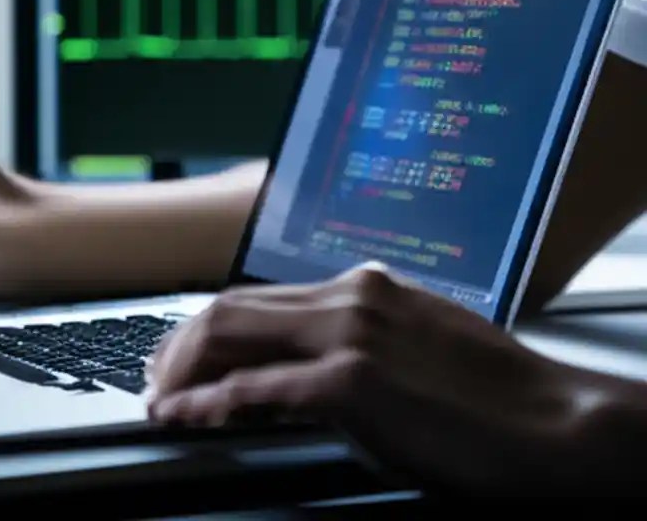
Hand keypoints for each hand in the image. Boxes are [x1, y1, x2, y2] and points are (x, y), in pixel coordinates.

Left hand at [146, 263, 598, 494]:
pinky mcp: (352, 382)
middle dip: (180, 344)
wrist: (557, 426)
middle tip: (156, 378)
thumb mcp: (427, 342)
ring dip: (183, 369)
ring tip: (161, 398)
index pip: (261, 296)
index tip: (185, 355)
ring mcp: (349, 335)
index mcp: (367, 287)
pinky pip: (255, 387)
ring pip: (231, 334)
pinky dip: (209, 402)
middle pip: (232, 307)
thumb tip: (318, 361)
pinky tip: (186, 416)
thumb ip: (369, 338)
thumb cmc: (502, 397)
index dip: (210, 326)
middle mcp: (351, 298)